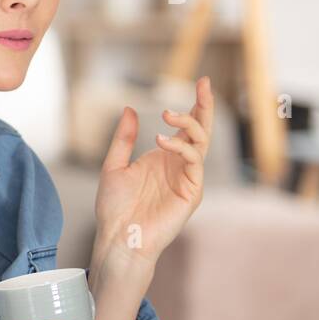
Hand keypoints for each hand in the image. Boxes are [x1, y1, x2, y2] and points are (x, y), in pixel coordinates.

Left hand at [93, 76, 214, 265]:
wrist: (118, 237)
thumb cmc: (114, 207)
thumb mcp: (113, 166)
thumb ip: (124, 139)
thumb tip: (131, 109)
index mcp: (164, 157)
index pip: (185, 127)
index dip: (195, 105)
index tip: (200, 81)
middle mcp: (179, 165)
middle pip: (201, 130)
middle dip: (205, 106)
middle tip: (204, 84)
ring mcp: (187, 178)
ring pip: (200, 143)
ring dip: (189, 124)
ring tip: (168, 114)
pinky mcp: (191, 192)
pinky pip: (194, 164)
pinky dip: (181, 148)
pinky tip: (161, 141)